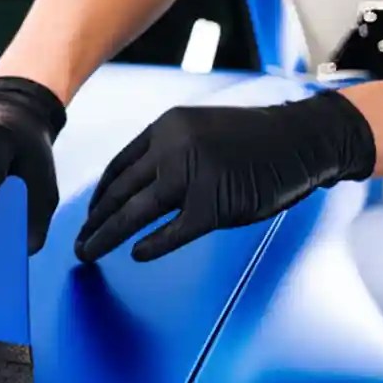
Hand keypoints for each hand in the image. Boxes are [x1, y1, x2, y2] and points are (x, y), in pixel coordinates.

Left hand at [76, 91, 376, 262]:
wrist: (303, 139)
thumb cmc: (253, 141)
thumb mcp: (200, 131)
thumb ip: (167, 153)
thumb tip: (132, 188)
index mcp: (166, 128)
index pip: (118, 167)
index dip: (100, 196)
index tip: (90, 215)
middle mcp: (173, 148)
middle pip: (119, 192)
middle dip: (95, 221)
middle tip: (79, 241)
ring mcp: (192, 176)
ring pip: (134, 213)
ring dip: (105, 236)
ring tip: (88, 252)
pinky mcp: (213, 204)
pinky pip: (171, 232)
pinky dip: (150, 245)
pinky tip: (136, 255)